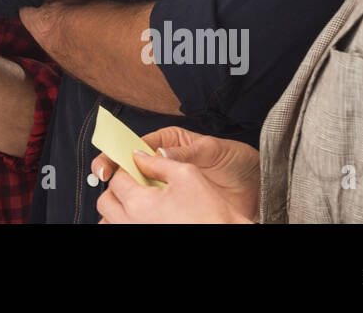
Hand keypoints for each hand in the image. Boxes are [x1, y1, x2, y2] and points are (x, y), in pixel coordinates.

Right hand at [92, 126, 259, 222]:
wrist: (258, 186)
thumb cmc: (237, 160)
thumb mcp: (213, 150)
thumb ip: (186, 151)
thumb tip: (160, 151)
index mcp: (168, 142)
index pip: (134, 146)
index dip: (117, 154)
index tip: (108, 166)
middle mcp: (164, 163)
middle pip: (131, 169)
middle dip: (114, 177)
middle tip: (104, 184)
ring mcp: (168, 186)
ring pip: (138, 192)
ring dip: (124, 199)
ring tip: (111, 209)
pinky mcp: (175, 204)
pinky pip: (153, 209)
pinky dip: (140, 215)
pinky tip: (130, 220)